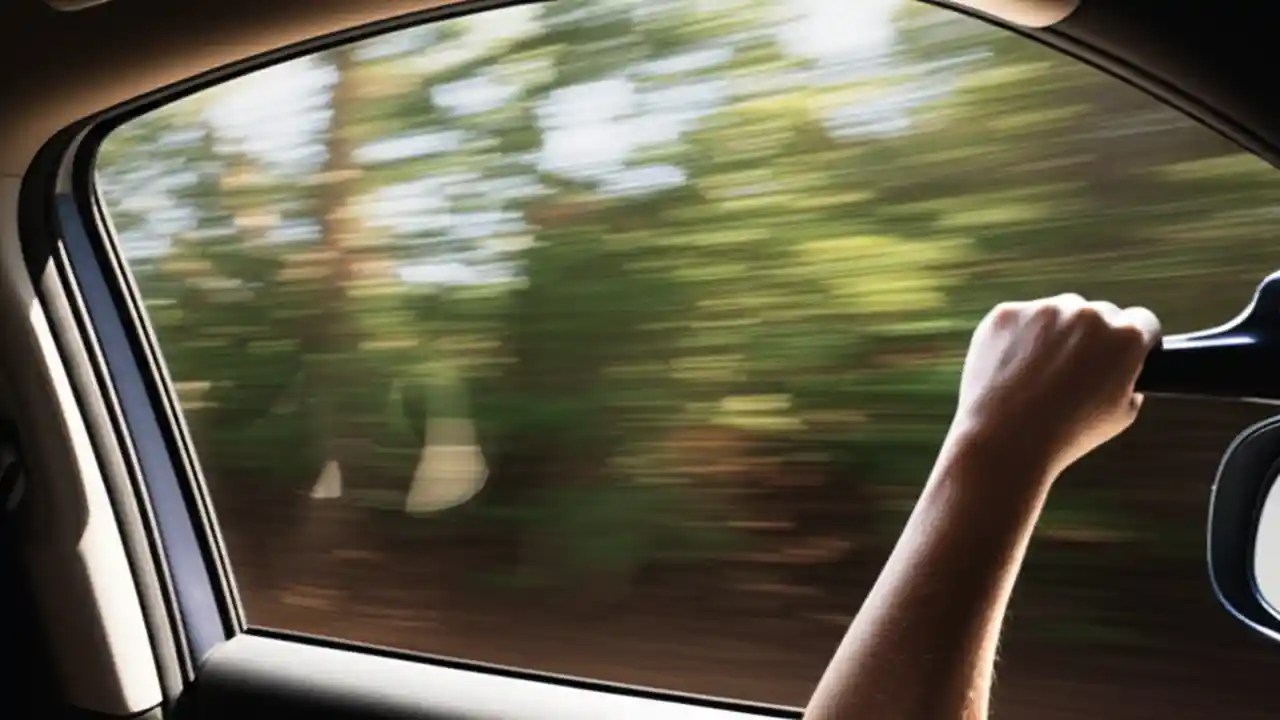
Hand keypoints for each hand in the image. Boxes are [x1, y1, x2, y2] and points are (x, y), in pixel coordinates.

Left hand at [951, 293, 1160, 478]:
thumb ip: (1129, 380)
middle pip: (1099, 314)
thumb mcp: (1121, 415)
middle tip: (1072, 372)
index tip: (1120, 354)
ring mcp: (1044, 309)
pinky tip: (1013, 367)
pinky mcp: (1007, 313)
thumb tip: (1123, 368)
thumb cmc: (1066, 434)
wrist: (1005, 439)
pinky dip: (1018, 337)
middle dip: (1092, 338)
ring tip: (1039, 374)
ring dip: (1055, 332)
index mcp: (1126, 336)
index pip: (1142, 322)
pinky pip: (1020, 319)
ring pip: (1058, 313)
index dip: (1133, 342)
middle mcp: (1089, 314)